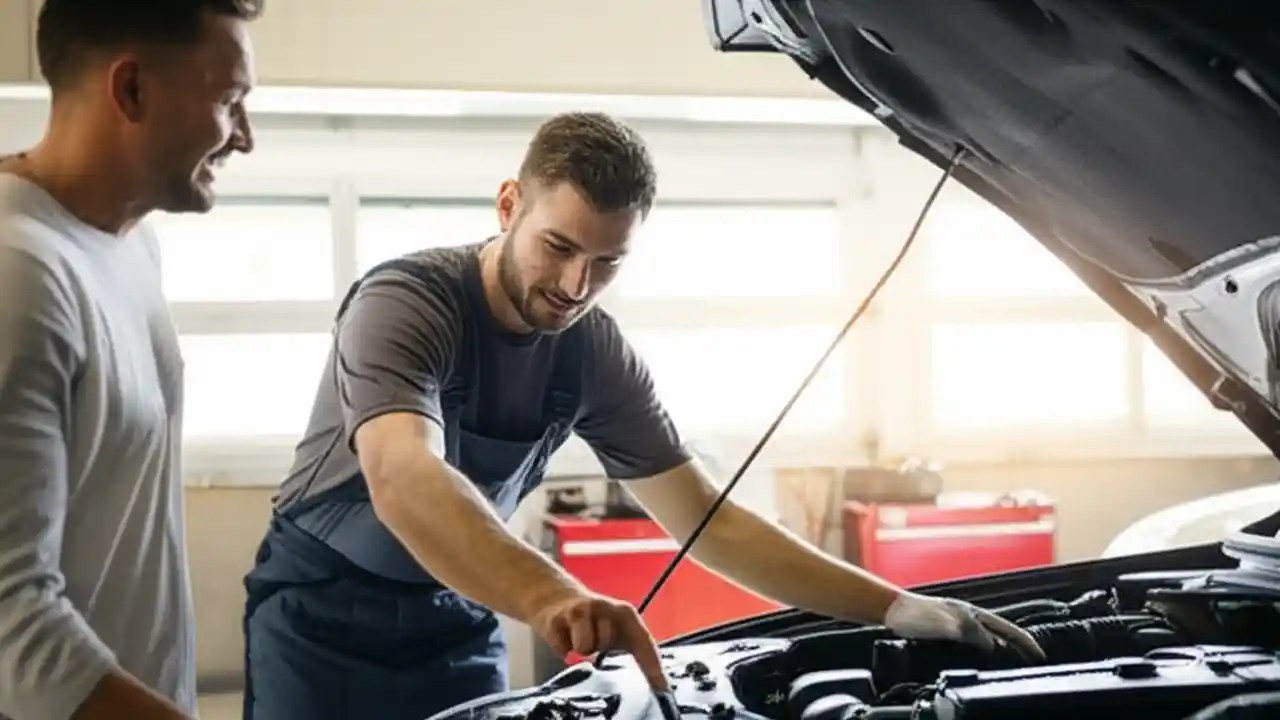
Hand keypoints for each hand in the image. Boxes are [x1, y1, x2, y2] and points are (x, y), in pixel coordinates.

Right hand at [531, 591, 668, 691]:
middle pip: (607, 643)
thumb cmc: (592, 620)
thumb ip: (639, 651)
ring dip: (581, 648)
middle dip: (600, 646)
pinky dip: (562, 648)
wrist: (555, 596)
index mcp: (624, 612)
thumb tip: (659, 682)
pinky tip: (564, 635)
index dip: (651, 665)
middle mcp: (603, 606)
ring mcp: (578, 610)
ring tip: (579, 636)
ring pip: (584, 646)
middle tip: (594, 637)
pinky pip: (562, 649)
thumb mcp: (618, 628)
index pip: (642, 640)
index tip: (660, 686)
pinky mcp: (555, 618)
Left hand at [883, 592, 1046, 662]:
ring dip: (1004, 654)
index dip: (1026, 643)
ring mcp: (958, 627)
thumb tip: (992, 646)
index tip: (1040, 656)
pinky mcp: (946, 637)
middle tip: (1035, 665)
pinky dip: (985, 657)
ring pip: (990, 642)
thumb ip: (969, 632)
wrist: (889, 612)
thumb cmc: (912, 614)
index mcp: (972, 614)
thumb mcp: (945, 623)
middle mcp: (968, 619)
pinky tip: (982, 666)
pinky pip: (974, 648)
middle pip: (1003, 635)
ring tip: (1015, 668)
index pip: (1008, 629)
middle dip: (1020, 649)